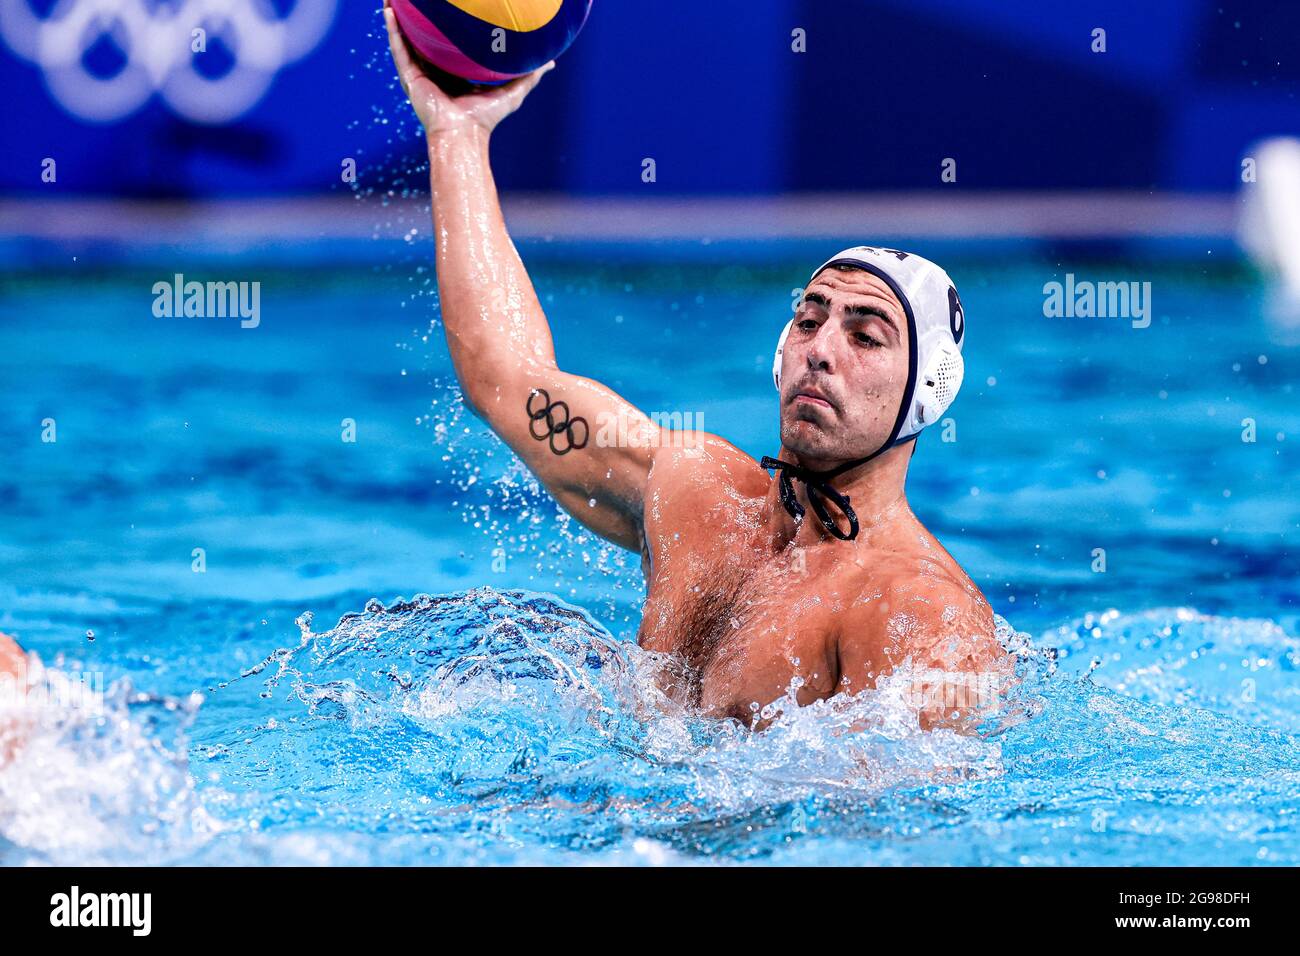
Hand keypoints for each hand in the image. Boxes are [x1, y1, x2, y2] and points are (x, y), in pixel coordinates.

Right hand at [383, 0, 553, 136]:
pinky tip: (389, 10)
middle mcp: (433, 73)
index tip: (445, 7)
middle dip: (416, 18)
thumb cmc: (487, 118)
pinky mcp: (409, 78)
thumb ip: (529, 76)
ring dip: (396, 18)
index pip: (445, 45)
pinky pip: (398, 49)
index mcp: (452, 74)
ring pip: (404, 40)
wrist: (464, 134)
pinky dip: (393, 30)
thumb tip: (550, 63)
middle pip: (421, 38)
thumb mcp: (512, 91)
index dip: (443, 26)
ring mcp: (418, 75)